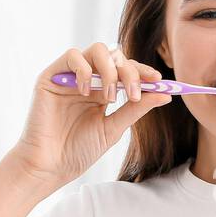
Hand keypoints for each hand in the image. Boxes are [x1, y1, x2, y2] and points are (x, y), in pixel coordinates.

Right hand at [11, 43, 172, 190]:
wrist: (49, 166)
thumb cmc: (78, 151)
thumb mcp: (113, 128)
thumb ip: (136, 109)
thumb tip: (165, 94)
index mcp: (103, 91)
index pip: (127, 71)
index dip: (143, 72)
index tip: (159, 81)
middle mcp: (88, 79)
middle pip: (116, 57)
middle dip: (130, 72)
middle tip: (134, 94)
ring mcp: (70, 76)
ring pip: (97, 50)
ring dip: (110, 70)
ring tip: (108, 97)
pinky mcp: (51, 76)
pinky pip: (72, 55)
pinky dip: (84, 70)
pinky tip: (85, 92)